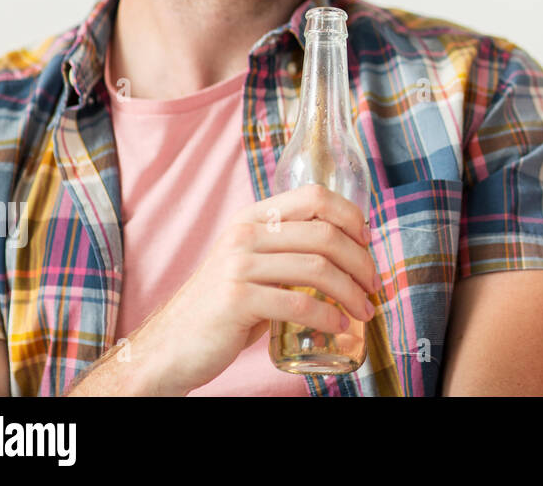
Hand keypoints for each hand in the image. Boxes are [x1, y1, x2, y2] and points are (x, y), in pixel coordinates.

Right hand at [127, 183, 377, 394]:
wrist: (170, 346)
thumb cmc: (222, 309)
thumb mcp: (252, 266)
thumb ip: (288, 253)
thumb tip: (348, 254)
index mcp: (252, 218)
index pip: (314, 196)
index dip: (350, 216)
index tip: (367, 243)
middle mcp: (244, 234)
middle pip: (324, 234)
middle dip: (360, 261)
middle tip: (373, 286)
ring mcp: (238, 265)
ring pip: (317, 268)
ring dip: (351, 292)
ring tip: (363, 311)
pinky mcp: (236, 299)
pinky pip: (297, 303)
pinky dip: (327, 317)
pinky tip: (338, 327)